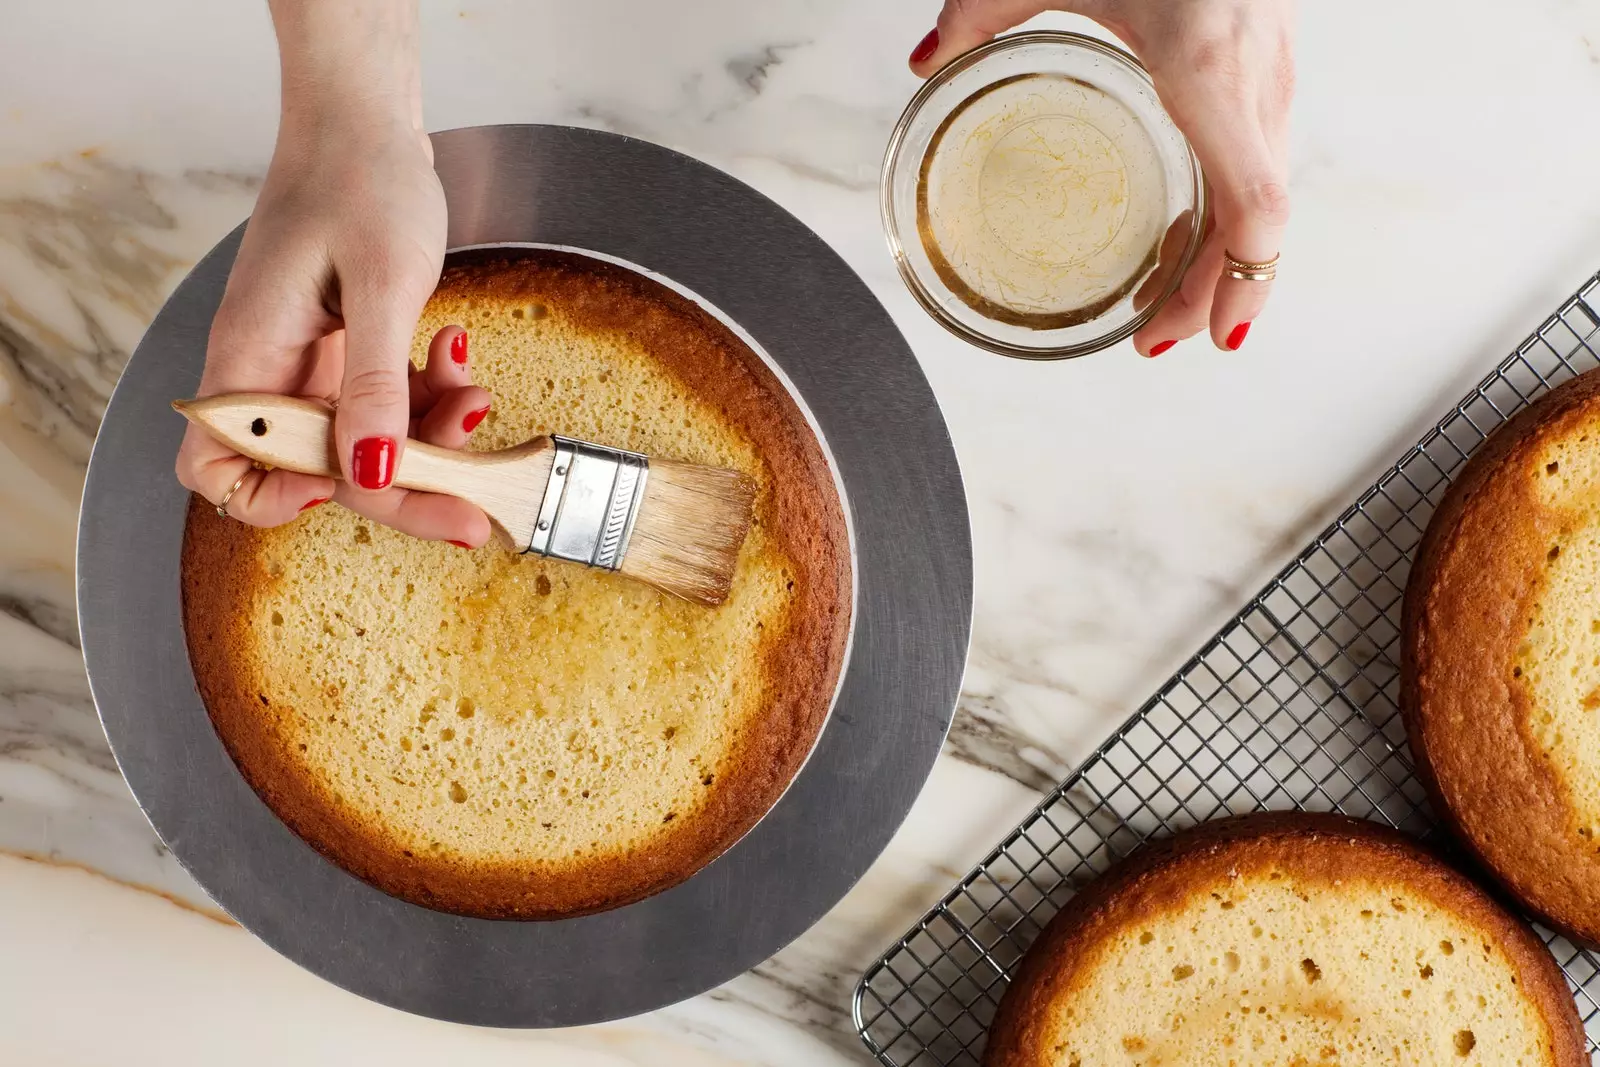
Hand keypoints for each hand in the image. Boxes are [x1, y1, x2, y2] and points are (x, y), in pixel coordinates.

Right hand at [174, 0, 489, 544]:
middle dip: (401, 487)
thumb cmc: (360, 179)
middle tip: (472, 505)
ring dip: (430, 437)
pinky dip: (432, 396)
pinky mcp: (350, 352)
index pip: (219, 469)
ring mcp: (313, 363)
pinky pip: (391, 404)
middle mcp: (274, 370)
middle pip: (320, 470)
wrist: (369, 122)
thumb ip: (376, 382)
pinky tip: (454, 354)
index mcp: (252, 356)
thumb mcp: (380, 284)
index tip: (346, 485)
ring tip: (471, 394)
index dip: (273, 500)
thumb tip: (371, 470)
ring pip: (366, 443)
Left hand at [910, 0, 1293, 355]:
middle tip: (1153, 341)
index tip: (1201, 338)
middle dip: (1217, 293)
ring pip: (1267, 192)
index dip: (1239, 285)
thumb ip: (977, 14)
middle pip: (1262, 219)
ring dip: (1223, 258)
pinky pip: (1263, 158)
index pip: (1256, 207)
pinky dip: (1231, 211)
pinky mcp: (1272, 61)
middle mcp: (1256, 79)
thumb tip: (925, 62)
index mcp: (1207, 68)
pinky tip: (1185, 236)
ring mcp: (1275, 69)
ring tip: (1166, 304)